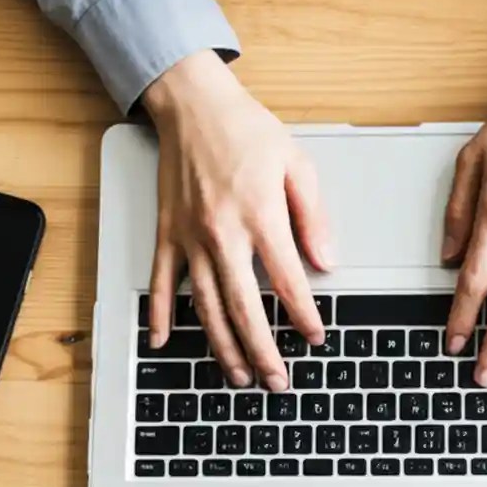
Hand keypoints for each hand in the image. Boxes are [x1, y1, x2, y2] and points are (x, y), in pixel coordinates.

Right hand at [142, 51, 331, 390]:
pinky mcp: (167, 234)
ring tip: (237, 376)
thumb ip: (313, 217)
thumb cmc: (246, 131)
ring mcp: (189, 237)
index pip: (286, 280)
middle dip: (262, 351)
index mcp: (259, 216)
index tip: (315, 337)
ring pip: (205, 306)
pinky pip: (161, 282)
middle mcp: (221, 234)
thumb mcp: (297, 164)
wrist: (193, 105)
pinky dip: (159, 315)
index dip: (303, 315)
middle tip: (276, 381)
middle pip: (243, 308)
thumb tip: (326, 260)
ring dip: (221, 346)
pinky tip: (163, 341)